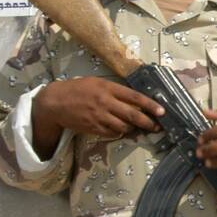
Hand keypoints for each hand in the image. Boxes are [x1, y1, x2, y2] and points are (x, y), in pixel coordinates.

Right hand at [32, 77, 162, 152]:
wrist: (54, 102)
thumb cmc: (78, 89)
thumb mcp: (97, 83)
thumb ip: (115, 90)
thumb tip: (135, 99)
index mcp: (108, 88)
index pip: (135, 97)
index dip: (150, 105)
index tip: (162, 111)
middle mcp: (105, 102)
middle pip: (132, 115)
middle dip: (148, 122)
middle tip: (158, 126)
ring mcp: (99, 116)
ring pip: (124, 126)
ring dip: (134, 128)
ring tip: (141, 128)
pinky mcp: (93, 128)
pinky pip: (112, 133)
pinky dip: (119, 132)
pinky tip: (122, 130)